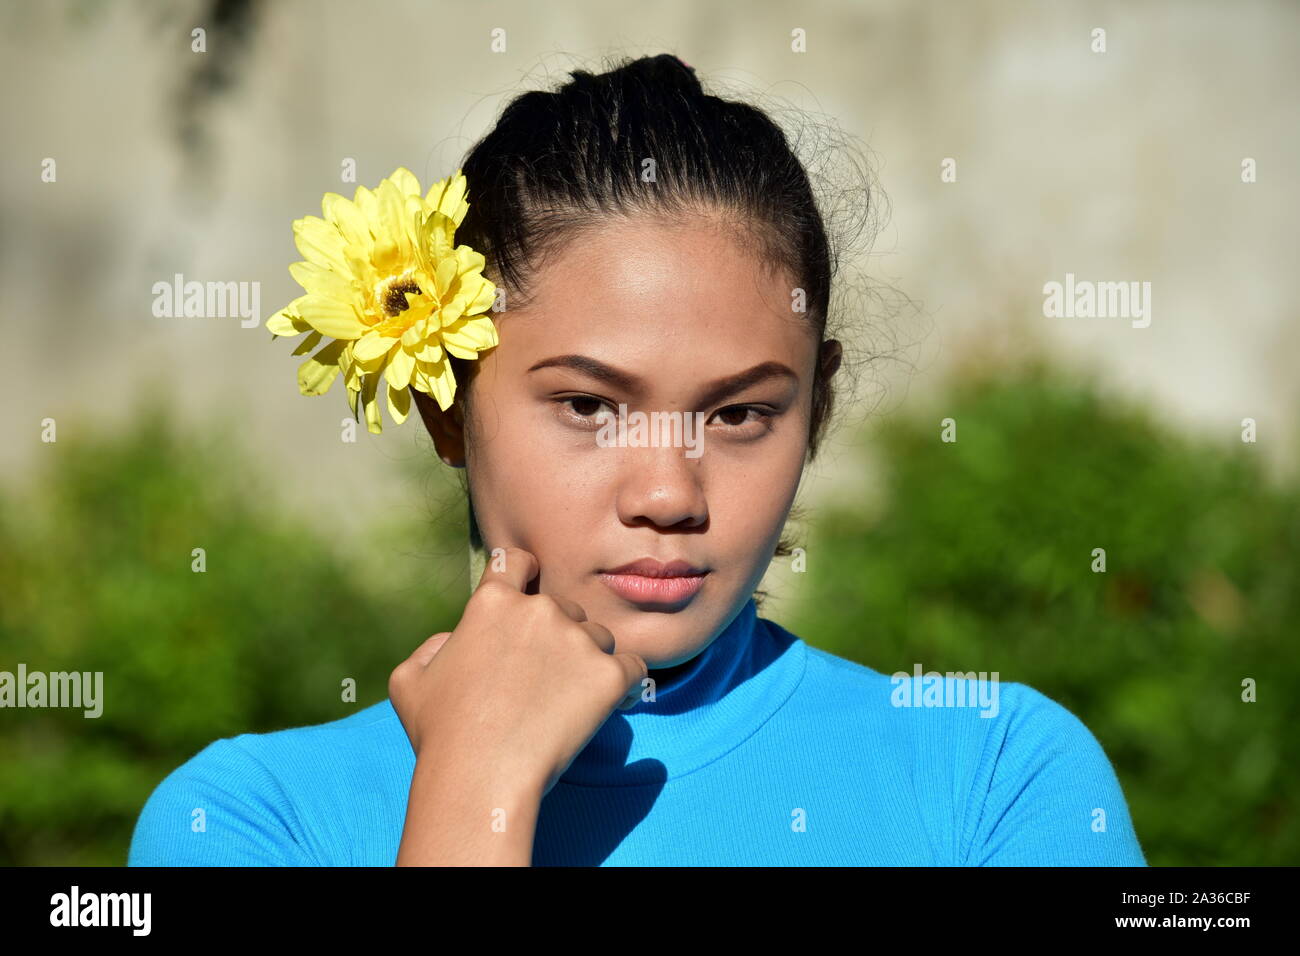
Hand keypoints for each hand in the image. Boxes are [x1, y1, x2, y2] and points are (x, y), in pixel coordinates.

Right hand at [388, 547, 647, 797]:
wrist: (480, 776)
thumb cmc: (442, 734)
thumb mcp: (408, 682)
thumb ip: (432, 648)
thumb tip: (453, 641)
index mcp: (493, 602)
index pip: (518, 562)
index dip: (524, 573)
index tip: (529, 592)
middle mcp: (539, 610)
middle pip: (563, 608)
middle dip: (558, 635)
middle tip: (544, 679)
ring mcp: (578, 640)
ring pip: (598, 637)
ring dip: (589, 659)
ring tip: (570, 700)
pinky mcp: (609, 675)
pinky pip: (633, 667)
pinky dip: (626, 683)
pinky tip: (614, 702)